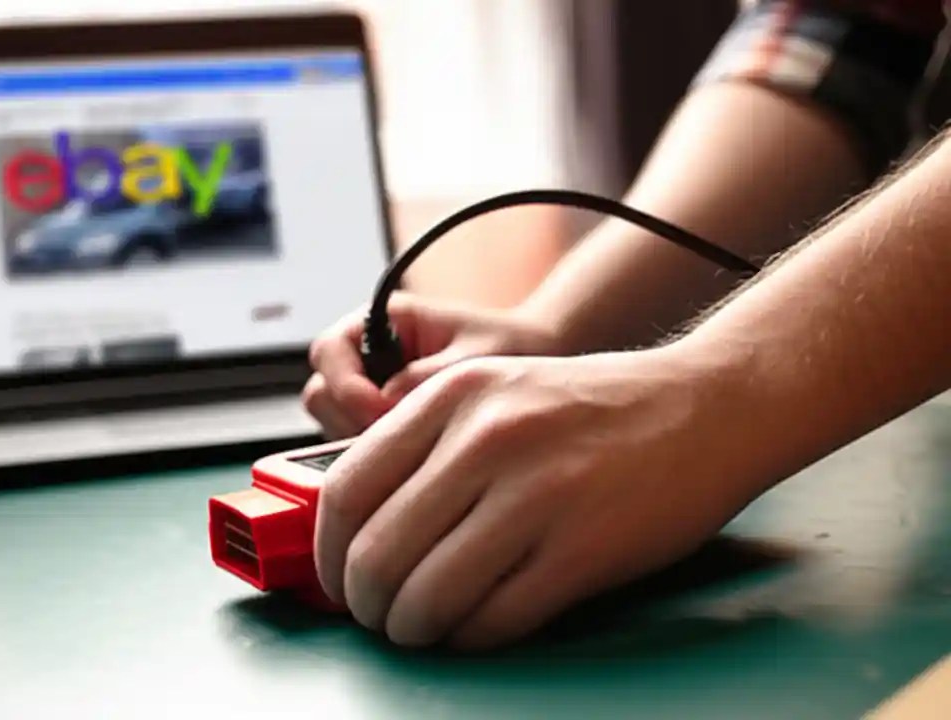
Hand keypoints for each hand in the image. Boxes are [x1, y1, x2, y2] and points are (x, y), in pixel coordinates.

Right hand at [303, 292, 564, 438]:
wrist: (536, 363)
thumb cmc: (510, 345)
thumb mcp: (473, 357)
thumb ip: (425, 378)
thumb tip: (385, 405)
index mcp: (380, 322)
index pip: (329, 351)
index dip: (347, 385)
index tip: (382, 409)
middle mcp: (366, 357)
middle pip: (322, 393)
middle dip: (353, 419)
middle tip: (401, 433)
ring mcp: (370, 393)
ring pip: (334, 425)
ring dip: (367, 440)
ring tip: (419, 442)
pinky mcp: (380, 425)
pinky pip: (360, 446)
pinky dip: (382, 455)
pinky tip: (421, 453)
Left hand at [312, 345, 768, 649]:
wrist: (704, 407)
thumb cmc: (590, 408)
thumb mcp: (493, 391)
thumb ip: (423, 442)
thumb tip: (353, 524)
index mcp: (452, 398)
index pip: (347, 490)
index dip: (327, 551)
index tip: (336, 578)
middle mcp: (487, 439)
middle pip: (377, 553)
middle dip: (365, 604)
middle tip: (378, 616)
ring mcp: (537, 495)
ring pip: (427, 596)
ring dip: (411, 630)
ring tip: (421, 628)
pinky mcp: (582, 550)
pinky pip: (493, 620)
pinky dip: (468, 639)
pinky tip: (473, 628)